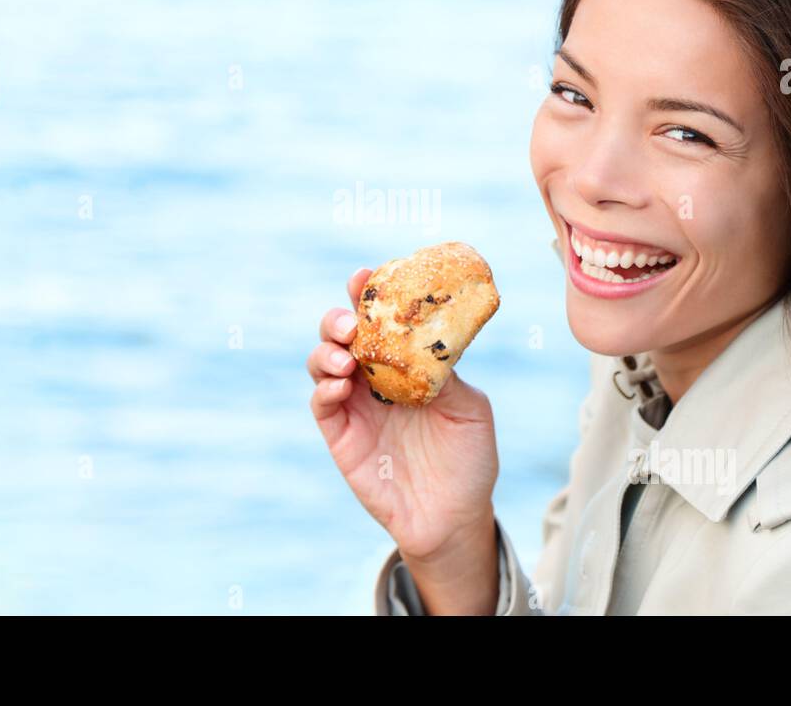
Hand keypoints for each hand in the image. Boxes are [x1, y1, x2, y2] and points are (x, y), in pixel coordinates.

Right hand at [307, 268, 498, 562]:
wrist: (454, 517)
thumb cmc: (468, 459)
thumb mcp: (469, 409)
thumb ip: (445, 374)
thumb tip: (426, 340)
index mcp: (405, 363)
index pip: (381, 320)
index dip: (370, 294)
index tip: (367, 274)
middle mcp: (374, 378)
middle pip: (341, 334)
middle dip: (339, 317)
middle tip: (351, 321)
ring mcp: (354, 406)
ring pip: (322, 362)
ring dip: (326, 351)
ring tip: (345, 356)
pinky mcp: (340, 436)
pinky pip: (321, 404)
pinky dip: (324, 388)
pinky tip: (342, 385)